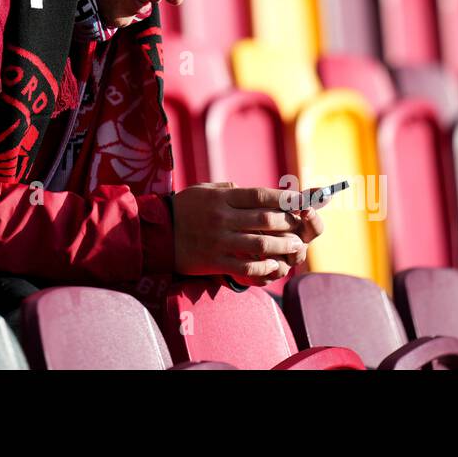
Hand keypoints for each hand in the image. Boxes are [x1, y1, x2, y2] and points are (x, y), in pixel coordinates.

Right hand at [172, 183, 310, 286]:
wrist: (156, 234)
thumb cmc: (182, 208)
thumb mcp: (202, 190)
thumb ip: (228, 189)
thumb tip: (252, 192)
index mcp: (221, 198)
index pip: (260, 195)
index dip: (284, 197)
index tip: (300, 199)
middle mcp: (222, 218)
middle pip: (265, 219)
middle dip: (289, 223)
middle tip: (301, 226)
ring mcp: (219, 240)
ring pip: (260, 244)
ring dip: (283, 246)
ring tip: (296, 247)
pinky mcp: (214, 261)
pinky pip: (246, 266)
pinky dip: (264, 267)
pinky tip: (275, 266)